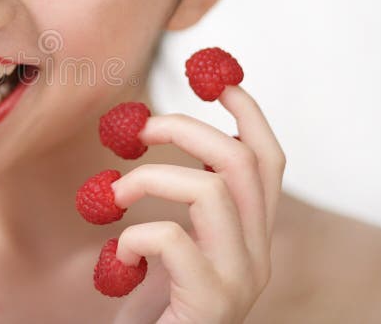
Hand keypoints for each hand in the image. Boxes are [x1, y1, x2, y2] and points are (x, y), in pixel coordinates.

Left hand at [110, 86, 285, 323]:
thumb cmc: (149, 309)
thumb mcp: (166, 244)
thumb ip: (174, 200)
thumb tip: (142, 130)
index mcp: (250, 236)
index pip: (266, 161)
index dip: (246, 114)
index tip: (215, 79)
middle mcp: (257, 256)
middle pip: (243, 163)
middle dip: (186, 129)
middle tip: (136, 127)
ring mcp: (238, 283)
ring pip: (210, 192)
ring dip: (148, 179)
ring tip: (114, 194)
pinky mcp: (210, 306)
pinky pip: (172, 242)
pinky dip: (134, 236)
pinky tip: (119, 258)